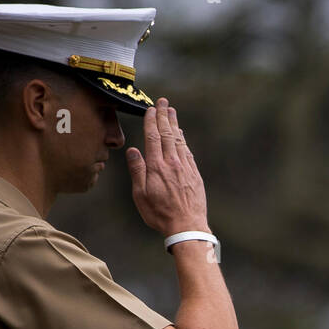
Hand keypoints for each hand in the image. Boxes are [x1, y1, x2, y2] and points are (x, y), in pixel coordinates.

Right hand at [126, 98, 209, 237]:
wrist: (187, 226)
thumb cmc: (161, 214)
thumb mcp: (141, 195)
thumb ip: (138, 171)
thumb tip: (133, 151)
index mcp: (157, 167)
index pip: (153, 137)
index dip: (151, 121)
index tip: (150, 109)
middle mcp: (172, 163)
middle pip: (168, 134)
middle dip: (164, 116)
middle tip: (163, 101)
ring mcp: (186, 168)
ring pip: (180, 140)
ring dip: (175, 124)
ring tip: (172, 111)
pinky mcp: (195, 175)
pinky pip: (188, 152)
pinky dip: (184, 140)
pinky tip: (182, 135)